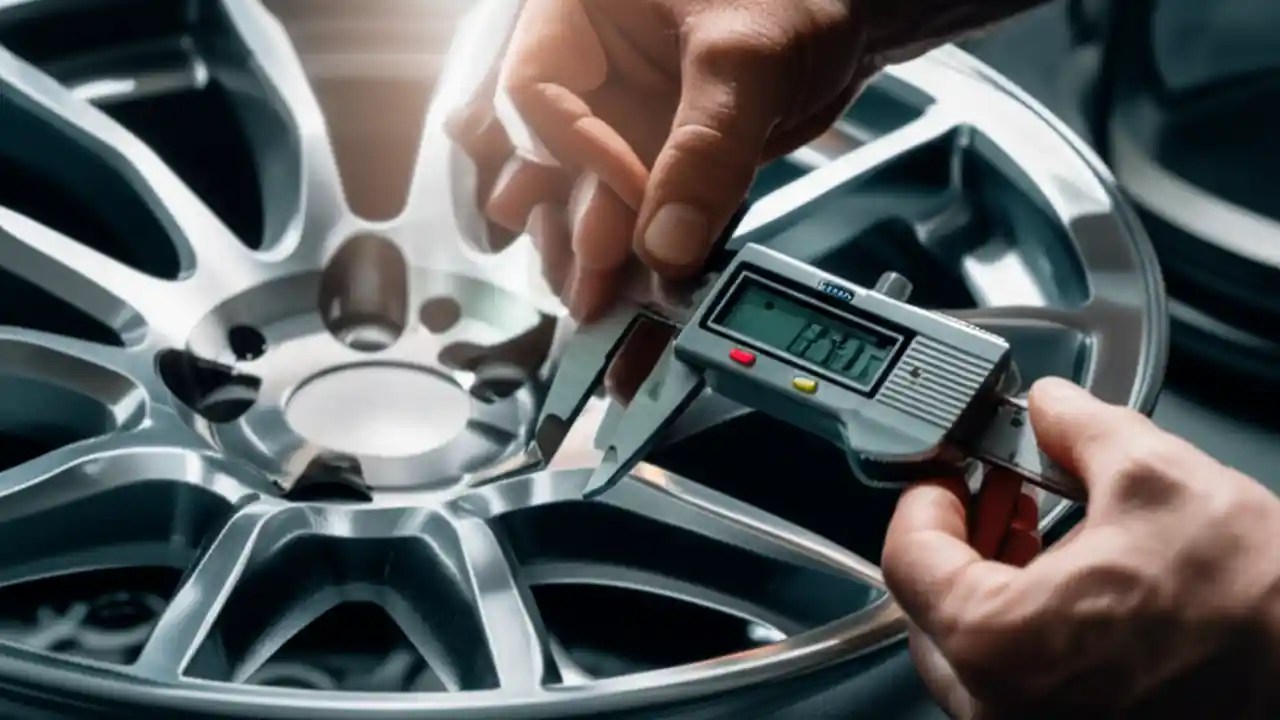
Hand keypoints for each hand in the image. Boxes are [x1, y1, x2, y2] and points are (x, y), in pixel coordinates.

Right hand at [447, 0, 880, 321]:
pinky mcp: (656, 163)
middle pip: (542, 156)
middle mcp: (588, 67)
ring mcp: (620, 120)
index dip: (577, 152)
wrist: (859, 15)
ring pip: (579, 197)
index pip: (536, 91)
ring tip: (600, 306)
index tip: (634, 199)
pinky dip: (636, 260)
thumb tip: (667, 244)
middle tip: (590, 286)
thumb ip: (708, 146)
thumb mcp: (748, 56)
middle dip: (567, 225)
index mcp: (580, 11)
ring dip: (589, 255)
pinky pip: (633, 217)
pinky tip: (634, 303)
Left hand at [882, 377, 1279, 718]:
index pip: (908, 558)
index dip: (924, 499)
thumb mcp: (1155, 476)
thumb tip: (1051, 407)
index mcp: (999, 641)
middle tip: (992, 495)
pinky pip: (1015, 682)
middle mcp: (1002, 706)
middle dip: (959, 539)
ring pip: (971, 650)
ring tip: (1032, 528)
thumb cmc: (1258, 610)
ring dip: (990, 580)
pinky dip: (1024, 627)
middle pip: (930, 608)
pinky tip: (1067, 583)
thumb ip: (1077, 426)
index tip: (947, 474)